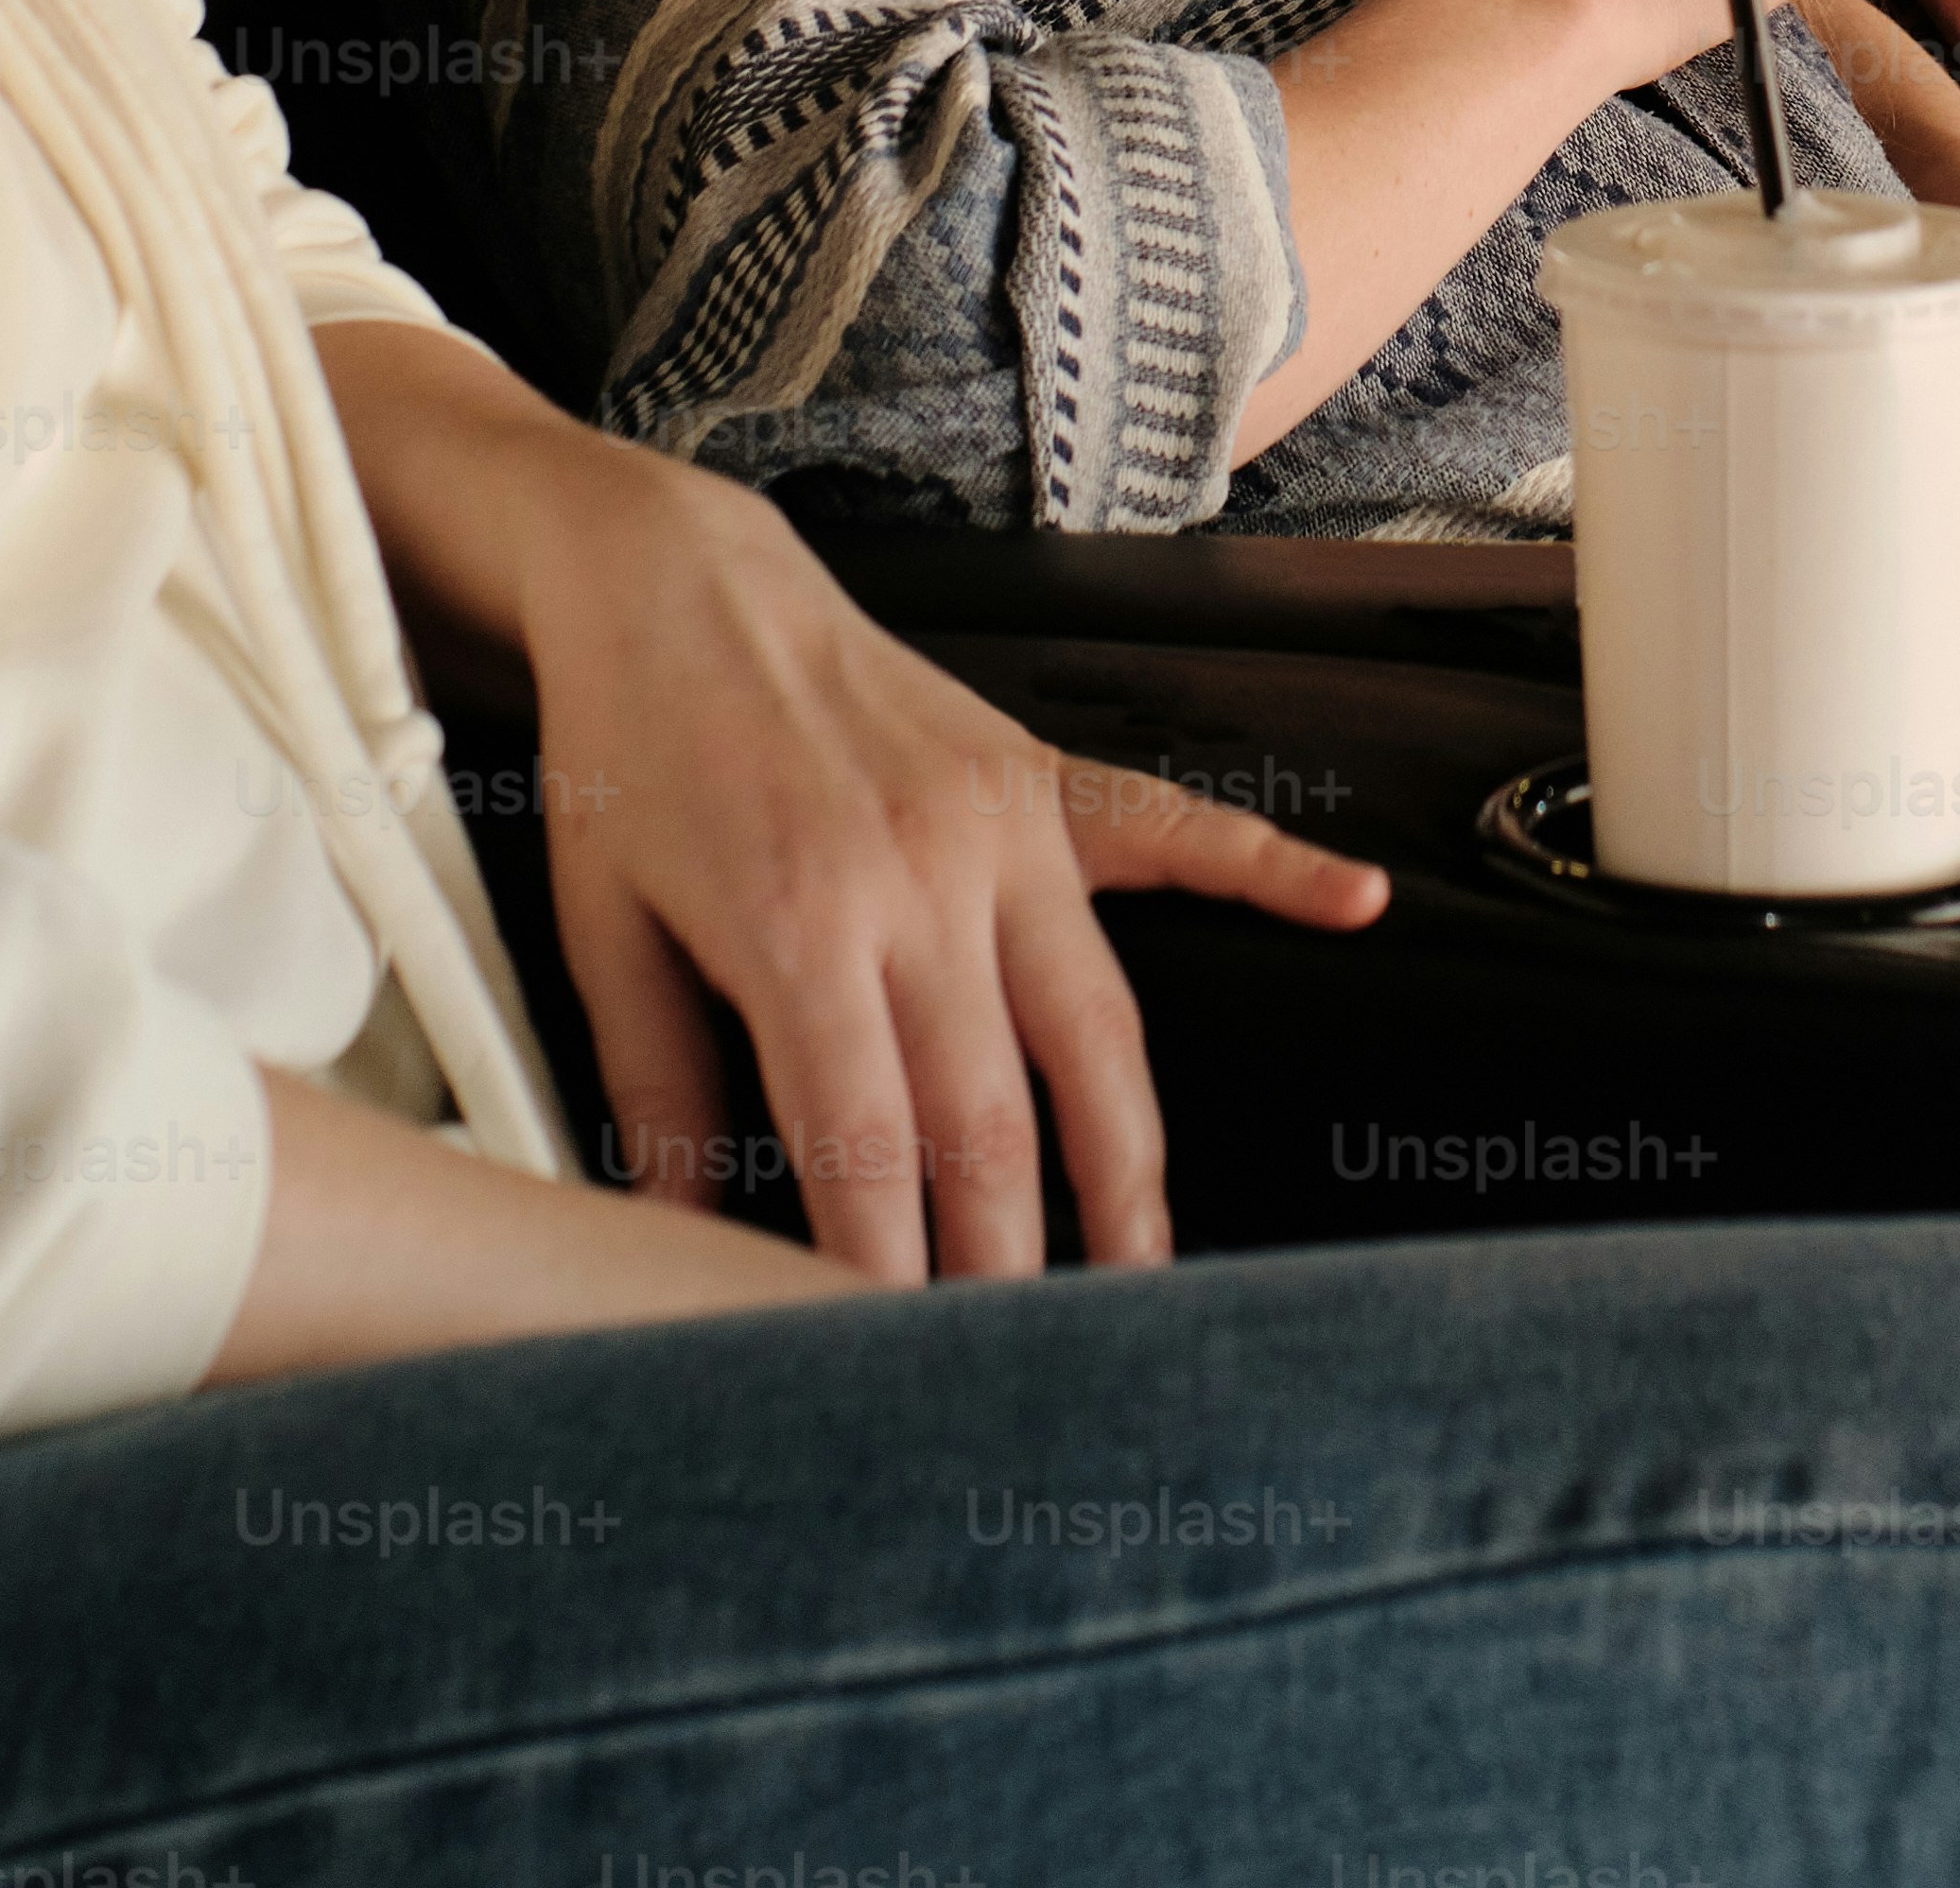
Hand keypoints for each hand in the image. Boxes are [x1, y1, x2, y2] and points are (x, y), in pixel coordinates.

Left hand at [502, 442, 1388, 1276]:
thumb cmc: (633, 760)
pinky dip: (1271, 868)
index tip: (896, 1360)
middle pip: (992, 1114)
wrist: (676, 585)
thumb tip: (678, 1239)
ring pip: (1096, 1025)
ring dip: (1129, 1163)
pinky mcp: (1041, 777)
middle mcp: (918, 878)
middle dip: (1010, 1263)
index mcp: (797, 924)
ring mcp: (998, 826)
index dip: (887, 1268)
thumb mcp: (607, 934)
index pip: (869, 1143)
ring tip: (1146, 1274)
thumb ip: (657, 1092)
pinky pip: (1176, 827)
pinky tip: (1352, 903)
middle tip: (1021, 1373)